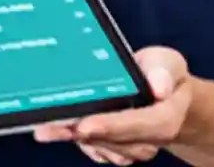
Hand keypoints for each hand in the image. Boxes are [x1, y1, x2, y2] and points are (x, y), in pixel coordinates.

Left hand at [34, 47, 192, 164]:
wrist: (164, 95)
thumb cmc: (163, 75)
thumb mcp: (168, 63)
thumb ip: (164, 71)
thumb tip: (159, 87)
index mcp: (164, 119)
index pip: (137, 125)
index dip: (109, 126)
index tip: (84, 126)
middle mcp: (148, 141)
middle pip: (110, 140)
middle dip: (78, 133)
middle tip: (47, 126)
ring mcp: (130, 150)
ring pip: (97, 147)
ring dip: (71, 137)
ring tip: (45, 125)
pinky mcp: (114, 152)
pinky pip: (92, 149)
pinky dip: (74, 138)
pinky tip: (58, 127)